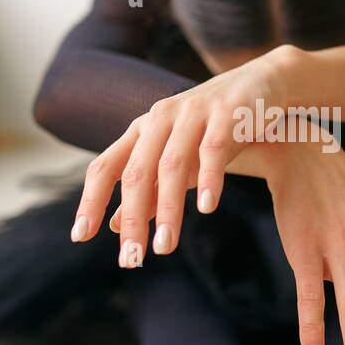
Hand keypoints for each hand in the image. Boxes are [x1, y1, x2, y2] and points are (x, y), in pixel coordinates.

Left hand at [69, 47, 295, 263]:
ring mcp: (193, 113)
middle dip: (132, 218)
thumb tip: (115, 227)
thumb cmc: (214, 127)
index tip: (80, 237)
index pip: (105, 167)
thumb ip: (149, 189)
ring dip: (167, 209)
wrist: (264, 85)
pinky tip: (207, 208)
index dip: (90, 200)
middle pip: (136, 173)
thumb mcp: (178, 157)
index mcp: (142, 131)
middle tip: (132, 259)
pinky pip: (213, 149)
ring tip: (165, 246)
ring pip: (172, 165)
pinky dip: (209, 179)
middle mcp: (160, 119)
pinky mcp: (227, 113)